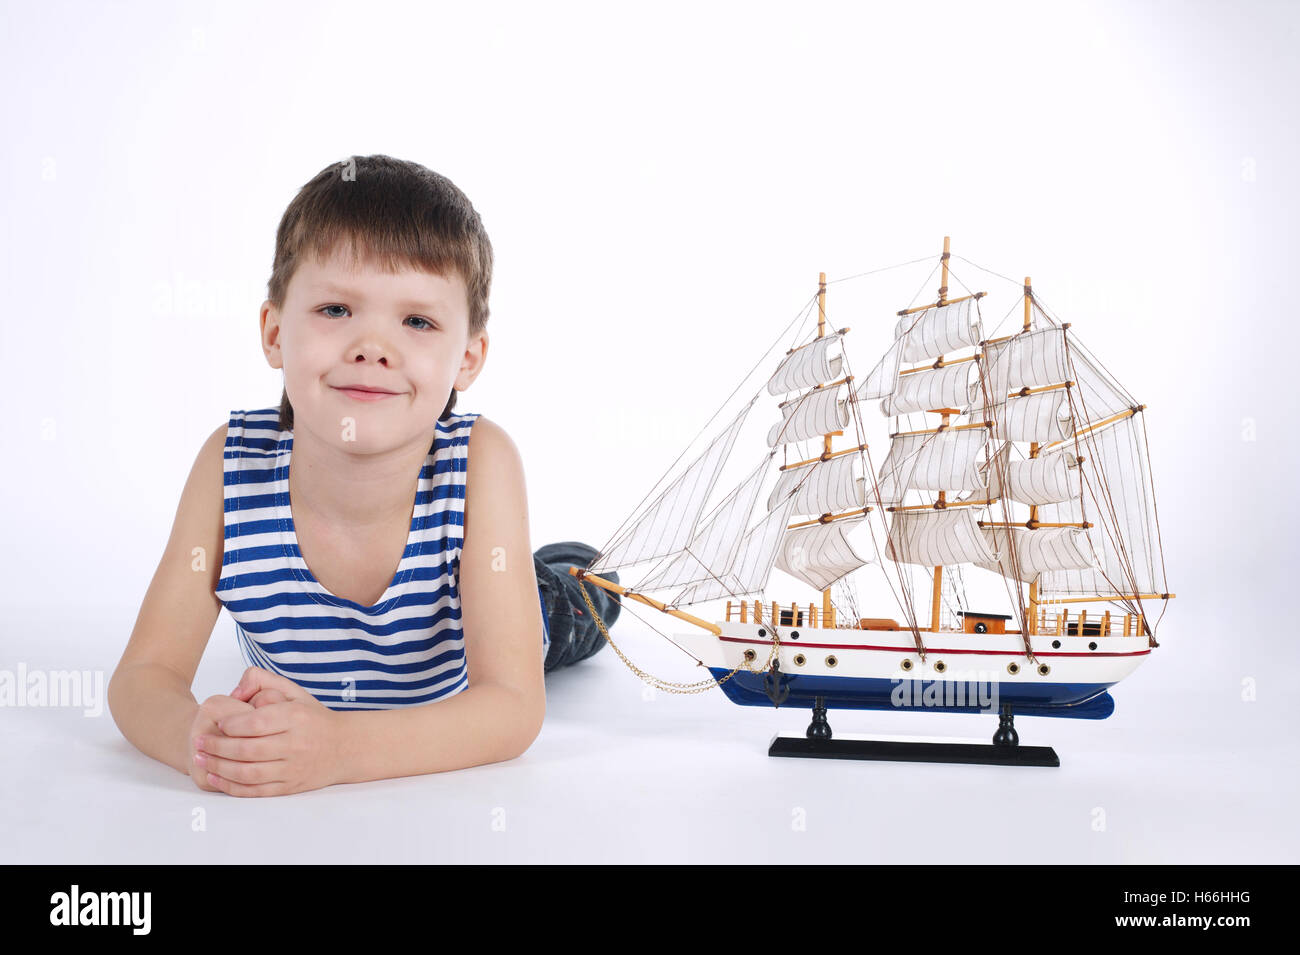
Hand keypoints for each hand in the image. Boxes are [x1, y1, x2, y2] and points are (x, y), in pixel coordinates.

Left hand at [194, 667, 341, 796]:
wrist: (345, 748)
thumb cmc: (314, 719)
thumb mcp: (295, 691)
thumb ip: (264, 681)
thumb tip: (236, 691)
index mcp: (296, 717)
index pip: (257, 722)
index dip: (232, 724)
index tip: (218, 722)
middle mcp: (296, 744)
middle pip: (248, 749)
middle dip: (217, 746)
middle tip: (198, 742)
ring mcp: (293, 768)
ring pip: (249, 773)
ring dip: (219, 767)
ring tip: (201, 758)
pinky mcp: (289, 787)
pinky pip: (256, 791)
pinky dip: (232, 786)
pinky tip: (216, 777)